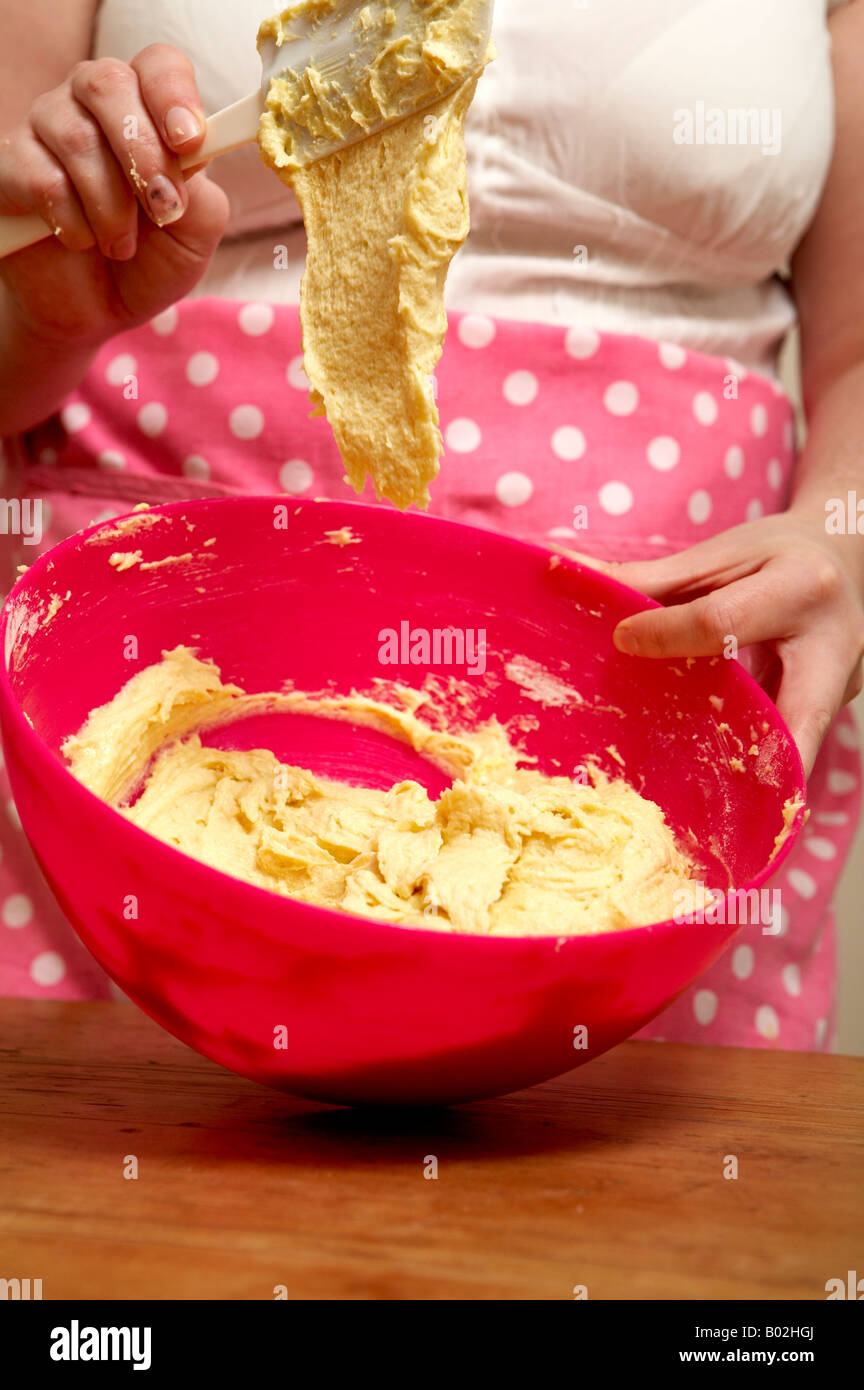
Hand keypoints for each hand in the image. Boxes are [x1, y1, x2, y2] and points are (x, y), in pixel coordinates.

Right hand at [0, 44, 228, 350]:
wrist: (99, 310)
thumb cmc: (150, 261)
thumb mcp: (194, 234)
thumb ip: (202, 193)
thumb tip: (191, 159)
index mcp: (146, 107)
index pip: (158, 65)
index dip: (173, 95)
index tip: (190, 143)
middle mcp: (92, 103)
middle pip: (108, 84)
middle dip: (143, 154)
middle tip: (162, 211)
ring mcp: (46, 127)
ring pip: (78, 139)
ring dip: (112, 207)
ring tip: (121, 245)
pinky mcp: (11, 164)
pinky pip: (44, 180)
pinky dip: (74, 224)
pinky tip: (82, 241)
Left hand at [556, 511, 863, 776]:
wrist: (855, 551)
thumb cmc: (779, 553)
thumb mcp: (721, 554)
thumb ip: (651, 578)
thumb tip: (566, 574)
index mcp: (801, 588)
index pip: (722, 622)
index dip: (665, 634)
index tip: (621, 639)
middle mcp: (835, 646)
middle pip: (793, 726)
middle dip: (749, 773)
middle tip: (691, 805)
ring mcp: (847, 686)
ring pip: (793, 747)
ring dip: (746, 777)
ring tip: (693, 807)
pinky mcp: (839, 708)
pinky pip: (790, 740)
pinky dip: (751, 761)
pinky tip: (710, 782)